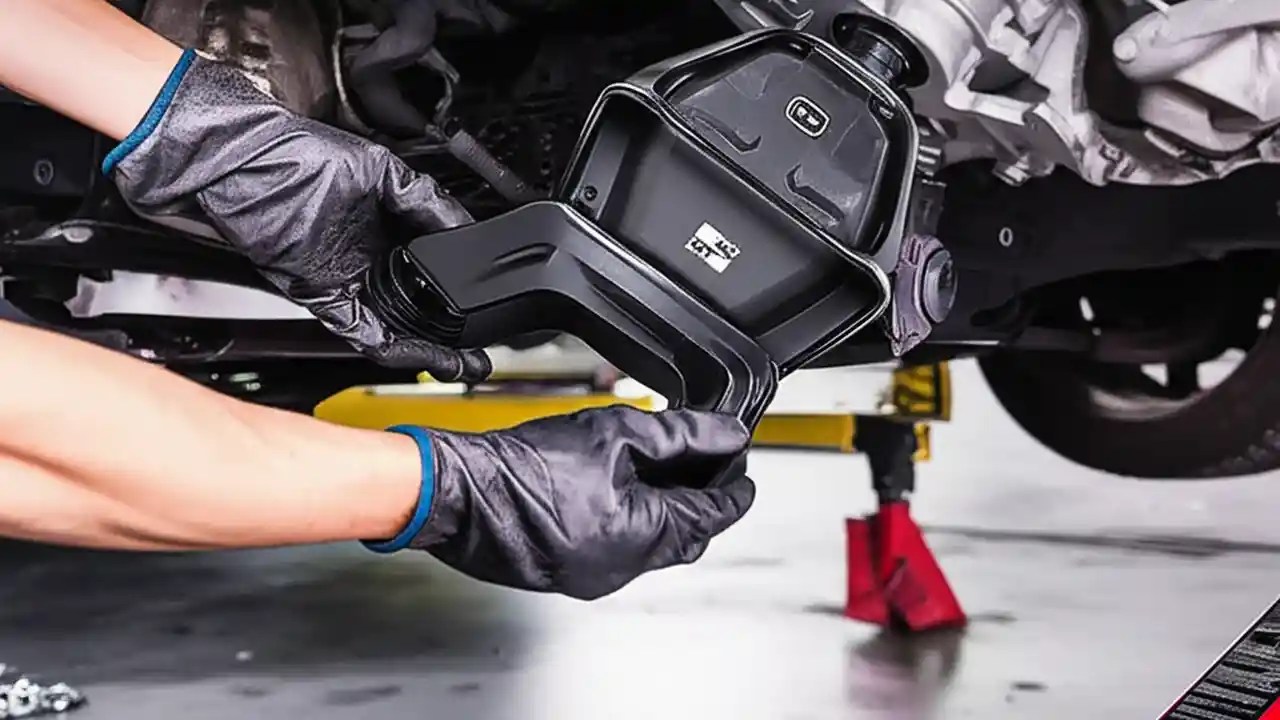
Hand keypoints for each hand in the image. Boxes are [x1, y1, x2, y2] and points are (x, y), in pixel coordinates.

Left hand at [105, 50, 489, 380]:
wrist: (234, 164)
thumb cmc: (292, 154)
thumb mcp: (377, 169)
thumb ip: (424, 200)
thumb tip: (463, 225)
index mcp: (383, 222)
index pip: (430, 266)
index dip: (457, 289)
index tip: (485, 305)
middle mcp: (365, 255)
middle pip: (415, 305)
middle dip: (448, 333)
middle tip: (481, 351)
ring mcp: (342, 277)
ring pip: (393, 324)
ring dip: (426, 349)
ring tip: (460, 364)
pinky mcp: (318, 294)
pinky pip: (360, 329)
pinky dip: (390, 345)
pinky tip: (418, 353)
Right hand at [368, 406, 756, 599]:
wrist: (460, 491)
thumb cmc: (525, 467)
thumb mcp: (615, 432)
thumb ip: (681, 434)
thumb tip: (726, 434)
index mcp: (641, 537)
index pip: (711, 515)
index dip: (734, 487)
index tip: (744, 468)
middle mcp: (622, 566)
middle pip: (687, 534)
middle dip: (704, 498)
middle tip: (712, 463)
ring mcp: (595, 573)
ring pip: (654, 543)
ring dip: (668, 507)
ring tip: (669, 467)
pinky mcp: (570, 569)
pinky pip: (621, 547)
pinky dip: (636, 518)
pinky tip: (625, 487)